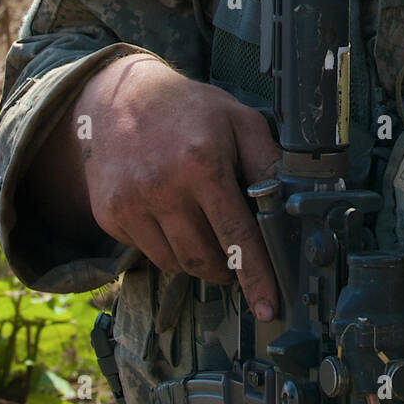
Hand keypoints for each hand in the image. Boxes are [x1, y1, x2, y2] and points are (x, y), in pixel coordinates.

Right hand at [75, 55, 279, 318]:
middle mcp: (162, 188)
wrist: (119, 96)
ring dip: (197, 260)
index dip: (255, 275)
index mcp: (201, 164)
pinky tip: (171, 216)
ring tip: (204, 231)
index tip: (267, 306)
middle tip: (236, 259)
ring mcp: (131, 204)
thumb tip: (294, 202)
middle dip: (227, 269)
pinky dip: (166, 246)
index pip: (236, 235)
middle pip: (204, 259)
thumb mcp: (239, 121)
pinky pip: (147, 252)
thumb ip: (268, 162)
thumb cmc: (188, 108)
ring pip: (175, 263)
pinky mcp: (109, 215)